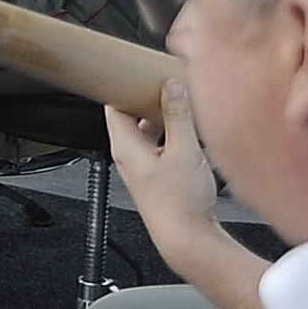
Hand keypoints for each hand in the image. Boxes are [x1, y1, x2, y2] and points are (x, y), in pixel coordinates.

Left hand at [110, 75, 216, 251]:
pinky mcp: (158, 175)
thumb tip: (170, 87)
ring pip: (150, 131)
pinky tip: (193, 133)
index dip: (123, 85)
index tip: (137, 70)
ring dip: (165, 118)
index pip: (113, 105)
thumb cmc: (179, 202)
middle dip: (150, 99)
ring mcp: (143, 166)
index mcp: (125, 146)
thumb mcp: (183, 150)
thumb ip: (177, 116)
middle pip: (133, 116)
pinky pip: (161, 146)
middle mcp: (129, 156)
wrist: (188, 238)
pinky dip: (173, 135)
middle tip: (169, 84)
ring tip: (186, 106)